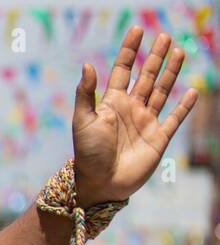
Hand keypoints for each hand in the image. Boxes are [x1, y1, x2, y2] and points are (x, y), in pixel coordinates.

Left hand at [72, 27, 197, 205]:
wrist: (100, 183)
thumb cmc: (87, 153)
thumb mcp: (83, 121)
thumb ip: (86, 93)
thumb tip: (87, 65)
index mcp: (111, 103)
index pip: (122, 70)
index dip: (130, 51)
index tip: (137, 30)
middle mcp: (130, 109)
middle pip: (146, 77)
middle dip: (155, 57)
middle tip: (165, 36)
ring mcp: (146, 122)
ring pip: (161, 91)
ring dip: (170, 72)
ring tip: (179, 52)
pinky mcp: (158, 138)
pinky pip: (175, 118)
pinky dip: (184, 106)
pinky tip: (192, 91)